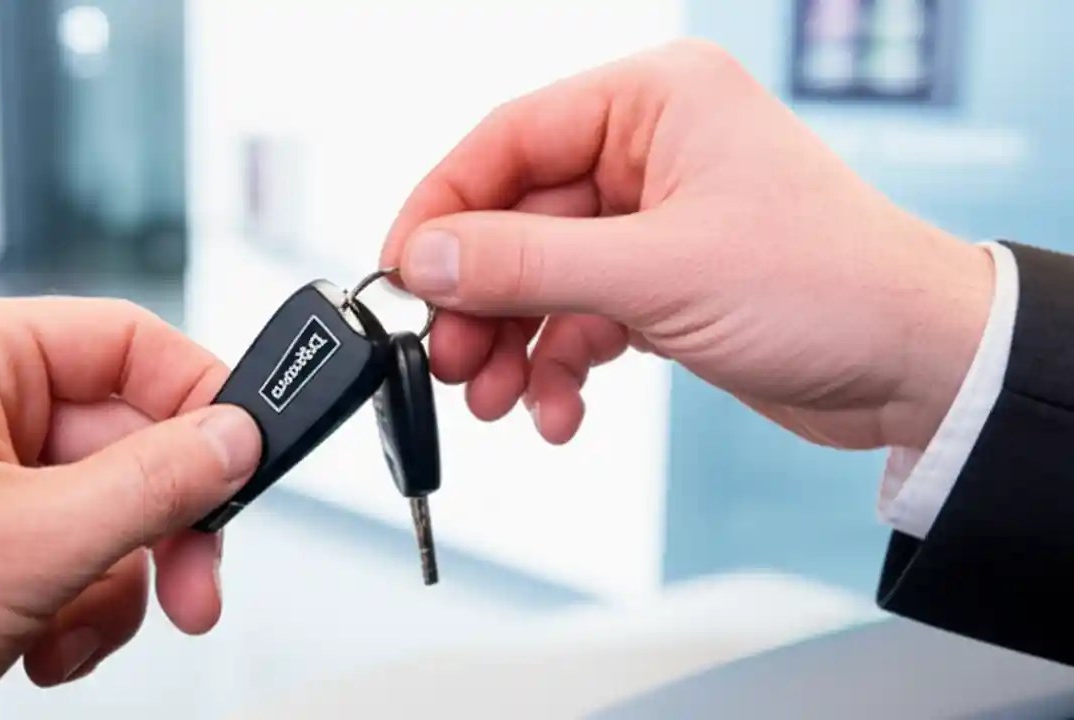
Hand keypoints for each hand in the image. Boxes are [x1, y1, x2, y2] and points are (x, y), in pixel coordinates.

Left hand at [0, 298, 259, 717]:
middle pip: (128, 437)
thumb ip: (155, 482)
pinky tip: (47, 645)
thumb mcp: (31, 544)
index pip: (126, 342)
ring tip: (79, 631)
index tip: (242, 458)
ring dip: (118, 582)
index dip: (197, 399)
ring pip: (111, 505)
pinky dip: (82, 606)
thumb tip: (236, 438)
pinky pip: (77, 549)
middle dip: (162, 527)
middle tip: (195, 583)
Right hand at [380, 39, 992, 450]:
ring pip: (541, 277)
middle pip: (515, 219)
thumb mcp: (656, 272)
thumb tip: (425, 259)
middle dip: (480, 300)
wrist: (917, 369)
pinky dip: (561, 367)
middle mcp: (648, 151)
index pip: (508, 141)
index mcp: (653, 102)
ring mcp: (653, 221)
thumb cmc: (829, 286)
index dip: (443, 210)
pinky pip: (579, 317)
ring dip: (514, 344)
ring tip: (497, 400)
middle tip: (447, 359)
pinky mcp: (661, 283)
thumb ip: (526, 263)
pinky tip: (558, 410)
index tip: (401, 274)